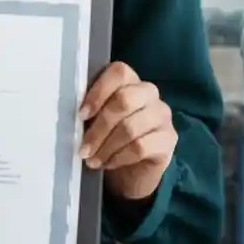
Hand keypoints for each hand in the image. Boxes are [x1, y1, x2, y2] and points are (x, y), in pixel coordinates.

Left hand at [78, 61, 176, 200]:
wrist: (131, 171)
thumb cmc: (109, 138)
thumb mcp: (95, 121)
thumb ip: (90, 111)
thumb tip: (75, 116)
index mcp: (130, 81)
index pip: (119, 72)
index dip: (98, 92)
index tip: (81, 115)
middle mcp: (149, 93)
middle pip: (124, 100)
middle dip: (99, 128)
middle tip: (84, 148)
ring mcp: (162, 115)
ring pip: (130, 127)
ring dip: (106, 147)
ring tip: (92, 160)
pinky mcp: (169, 139)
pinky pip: (140, 147)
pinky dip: (119, 157)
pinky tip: (108, 164)